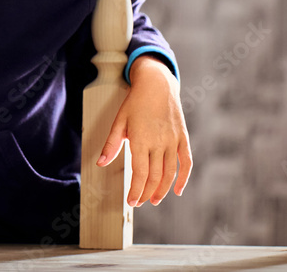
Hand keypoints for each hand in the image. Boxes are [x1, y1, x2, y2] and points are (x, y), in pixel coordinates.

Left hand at [96, 55, 191, 206]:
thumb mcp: (119, 121)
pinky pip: (186, 162)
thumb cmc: (135, 102)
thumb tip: (100, 164)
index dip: (136, 190)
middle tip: (140, 202)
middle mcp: (159, 142)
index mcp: (141, 139)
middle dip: (146, 193)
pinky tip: (178, 191)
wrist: (157, 84)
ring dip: (162, 190)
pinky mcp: (182, 138)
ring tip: (154, 200)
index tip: (131, 202)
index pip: (139, 173)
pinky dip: (184, 178)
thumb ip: (111, 144)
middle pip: (154, 176)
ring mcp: (173, 141)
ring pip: (170, 173)